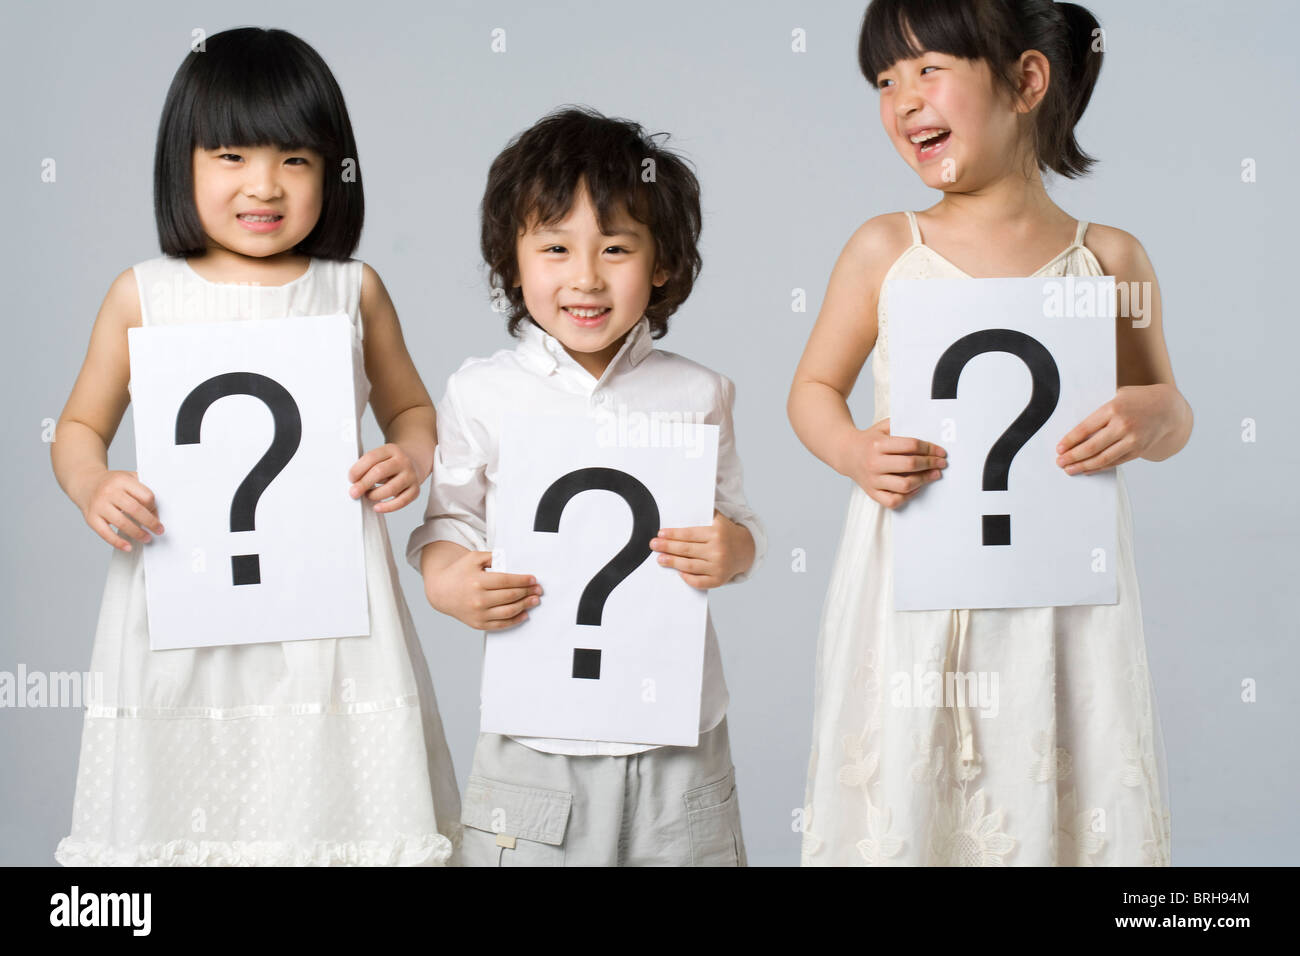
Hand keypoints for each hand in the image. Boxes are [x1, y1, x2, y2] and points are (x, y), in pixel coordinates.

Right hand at [83, 470, 162, 550]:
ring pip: (122, 522)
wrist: (85, 483)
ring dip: (137, 533)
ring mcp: (99, 505)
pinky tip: (128, 547)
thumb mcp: (127, 477)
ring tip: (147, 538)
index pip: (145, 496)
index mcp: (122, 480)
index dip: (154, 507)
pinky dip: (118, 542)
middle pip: (135, 509)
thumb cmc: (111, 483)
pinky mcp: (90, 518)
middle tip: (159, 530)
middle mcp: (109, 492)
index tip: (157, 514)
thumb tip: (156, 512)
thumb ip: (142, 489)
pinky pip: (105, 533)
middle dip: (150, 522)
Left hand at [347, 443, 420, 512]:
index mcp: (391, 449)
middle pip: (380, 472)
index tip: (351, 478)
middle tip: (353, 492)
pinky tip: (378, 507)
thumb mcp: (380, 457)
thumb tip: (355, 485)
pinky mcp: (416, 489)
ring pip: (391, 488)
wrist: (414, 463)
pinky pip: (402, 501)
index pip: (371, 457)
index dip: (358, 469)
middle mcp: (403, 461)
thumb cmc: (390, 464)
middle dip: (363, 484)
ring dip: (375, 495)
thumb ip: (367, 467)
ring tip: (368, 496)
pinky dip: (388, 507)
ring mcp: (411, 475)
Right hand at [426, 549, 541, 630]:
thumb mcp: (473, 558)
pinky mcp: (479, 624)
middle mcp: (478, 599)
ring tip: (534, 600)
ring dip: (525, 606)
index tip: (533, 579)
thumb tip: (511, 560)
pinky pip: (501, 624)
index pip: (507, 581)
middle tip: (538, 590)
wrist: (441, 592)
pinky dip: (515, 620)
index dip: (523, 580)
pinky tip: (524, 614)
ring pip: (508, 611)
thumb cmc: (459, 573)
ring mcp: (478, 613)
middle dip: (527, 592)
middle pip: (510, 596)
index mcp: (478, 581)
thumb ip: (493, 557)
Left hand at [649, 510, 753, 589]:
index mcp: (717, 533)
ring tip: (660, 559)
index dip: (673, 534)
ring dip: (672, 562)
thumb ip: (704, 512)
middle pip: (686, 550)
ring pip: (690, 566)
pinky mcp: (719, 580)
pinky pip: (699, 581)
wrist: (747, 550)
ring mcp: (718, 567)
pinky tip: (678, 572)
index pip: (689, 534)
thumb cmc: (727, 534)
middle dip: (667, 547)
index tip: (660, 534)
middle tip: (654, 545)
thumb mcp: (719, 519)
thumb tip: (683, 503)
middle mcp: (718, 550)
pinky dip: (687, 578)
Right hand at [842, 417, 947, 509]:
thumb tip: (927, 432)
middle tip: (941, 463)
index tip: (940, 451)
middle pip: (910, 465)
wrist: (845, 453)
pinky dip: (908, 496)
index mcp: (878, 444)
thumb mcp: (882, 427)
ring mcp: (873, 480)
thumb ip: (901, 426)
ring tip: (934, 475)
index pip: (910, 445)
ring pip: (905, 485)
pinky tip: (916, 487)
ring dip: (924, 480)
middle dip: (930, 463)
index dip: (929, 448)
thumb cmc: (869, 440)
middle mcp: (874, 463)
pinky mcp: (872, 492)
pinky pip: (894, 500)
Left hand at [1056, 385, 1175, 474]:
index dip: (1069, 441)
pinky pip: (1115, 462)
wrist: (1168, 409)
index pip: (1084, 429)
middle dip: (1072, 457)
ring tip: (1070, 469)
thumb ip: (1100, 411)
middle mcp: (1123, 425)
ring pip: (1103, 458)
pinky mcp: (1139, 450)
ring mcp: (1132, 439)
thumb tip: (1077, 431)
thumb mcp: (1118, 396)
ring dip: (1083, 466)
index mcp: (1113, 408)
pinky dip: (1100, 467)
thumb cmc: (1138, 400)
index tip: (1059, 449)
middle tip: (1059, 462)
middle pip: (1091, 446)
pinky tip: (1088, 470)